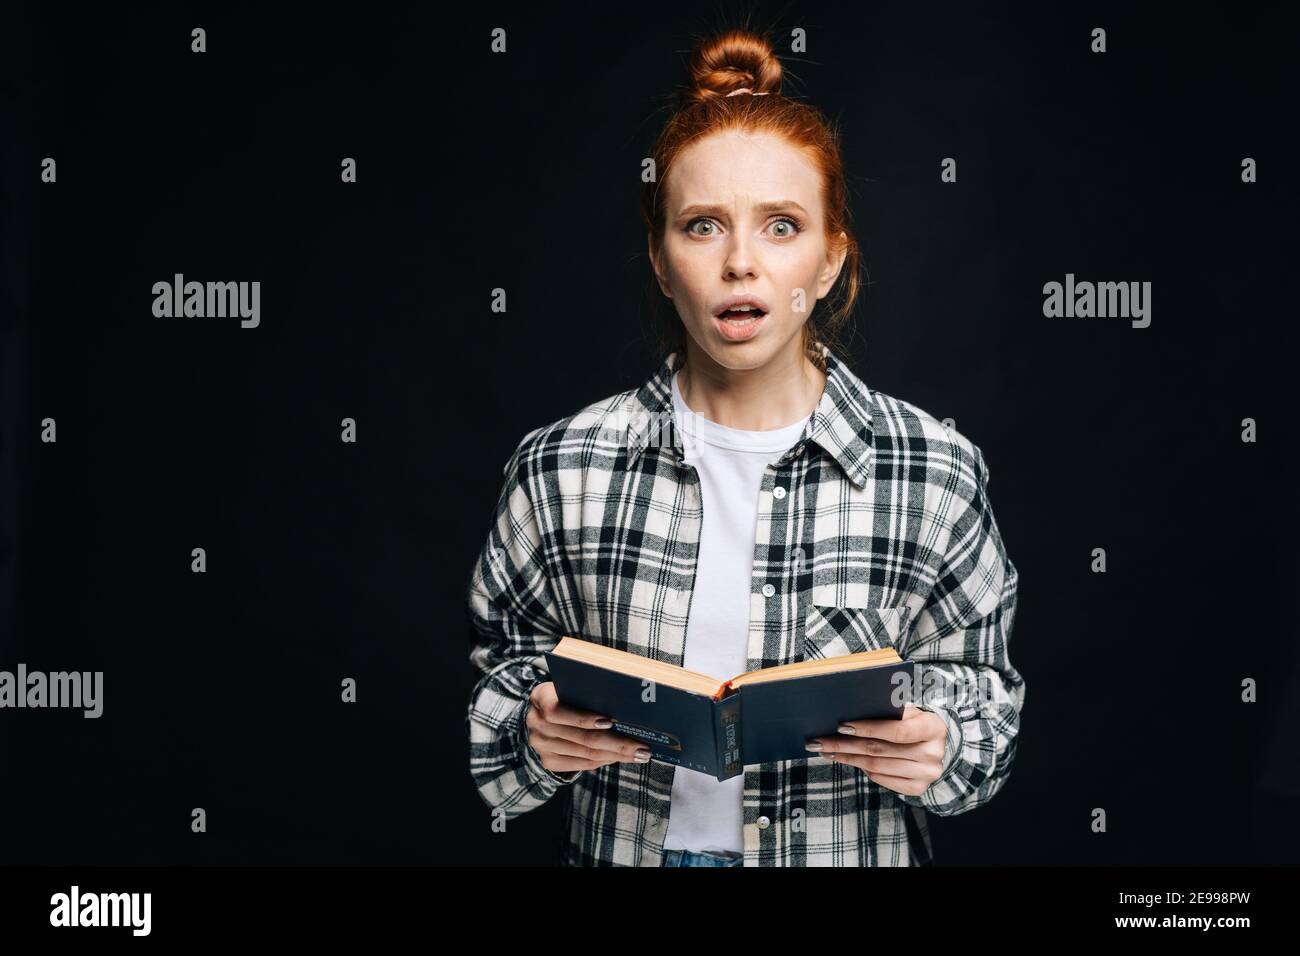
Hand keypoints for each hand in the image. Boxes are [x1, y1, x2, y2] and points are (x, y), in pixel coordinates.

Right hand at [526, 681, 651, 773]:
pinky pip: (581, 764)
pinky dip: (603, 761)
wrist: (541, 713)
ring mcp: (541, 745)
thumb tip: (626, 704)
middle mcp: (536, 723)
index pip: (558, 711)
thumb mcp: (570, 687)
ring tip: (638, 754)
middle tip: (642, 748)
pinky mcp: (548, 761)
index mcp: (540, 697)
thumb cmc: (566, 694)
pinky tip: (619, 757)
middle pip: (581, 738)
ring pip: (585, 754)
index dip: (584, 718)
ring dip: (616, 755)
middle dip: (617, 744)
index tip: (611, 722)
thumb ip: (589, 692)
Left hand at [804, 703, 948, 796]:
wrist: (937, 745)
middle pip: (881, 750)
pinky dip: (862, 769)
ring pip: (877, 766)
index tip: (841, 725)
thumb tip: (850, 709)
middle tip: (820, 741)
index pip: (897, 731)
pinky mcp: (918, 788)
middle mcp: (933, 754)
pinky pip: (882, 779)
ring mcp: (927, 774)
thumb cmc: (915, 722)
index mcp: (934, 727)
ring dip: (847, 758)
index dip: (868, 728)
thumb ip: (888, 710)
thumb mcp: (909, 711)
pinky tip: (847, 761)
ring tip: (826, 751)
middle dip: (845, 745)